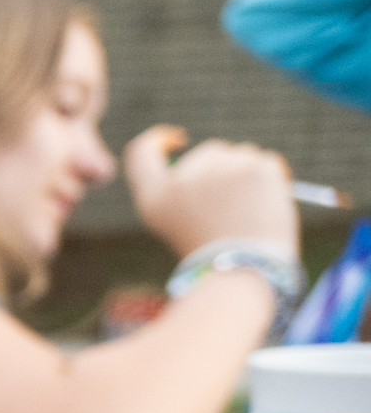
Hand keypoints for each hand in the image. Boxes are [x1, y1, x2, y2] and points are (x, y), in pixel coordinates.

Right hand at [125, 125, 299, 262]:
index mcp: (154, 196)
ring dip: (248, 175)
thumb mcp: (178, 224)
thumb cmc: (212, 255)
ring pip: (241, 155)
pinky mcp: (255, 168)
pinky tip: (266, 206)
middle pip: (208, 153)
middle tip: (233, 206)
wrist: (244, 272)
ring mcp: (220, 170)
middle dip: (224, 170)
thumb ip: (181, 190)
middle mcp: (183, 178)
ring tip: (250, 211)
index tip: (176, 139)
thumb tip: (210, 160)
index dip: (158, 140)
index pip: (142, 151)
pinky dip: (271, 179)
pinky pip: (267, 161)